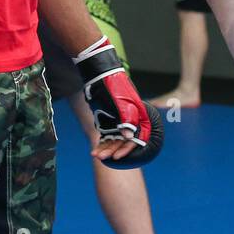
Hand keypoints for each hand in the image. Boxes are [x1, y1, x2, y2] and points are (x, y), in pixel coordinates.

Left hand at [75, 38, 162, 168]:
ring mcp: (119, 122)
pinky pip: (107, 136)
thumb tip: (129, 137)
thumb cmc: (114, 87)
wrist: (100, 76)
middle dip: (114, 150)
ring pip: (115, 140)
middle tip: (103, 158)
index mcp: (139, 116)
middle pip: (124, 141)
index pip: (137, 137)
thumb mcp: (122, 102)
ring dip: (107, 149)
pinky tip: (95, 151)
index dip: (129, 148)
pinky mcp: (109, 121)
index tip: (118, 157)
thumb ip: (127, 120)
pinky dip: (102, 143)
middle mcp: (131, 121)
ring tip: (95, 155)